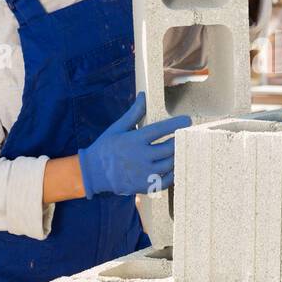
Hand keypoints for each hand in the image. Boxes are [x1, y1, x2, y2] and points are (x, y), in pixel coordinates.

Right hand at [77, 92, 191, 195]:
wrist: (93, 173)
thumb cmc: (105, 148)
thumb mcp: (117, 128)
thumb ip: (133, 113)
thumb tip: (143, 96)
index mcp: (134, 140)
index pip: (160, 129)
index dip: (176, 123)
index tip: (188, 120)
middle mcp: (140, 157)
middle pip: (169, 148)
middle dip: (180, 140)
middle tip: (187, 136)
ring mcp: (143, 173)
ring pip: (170, 164)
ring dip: (178, 155)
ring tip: (183, 148)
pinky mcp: (145, 186)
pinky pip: (166, 180)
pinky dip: (174, 172)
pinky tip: (175, 165)